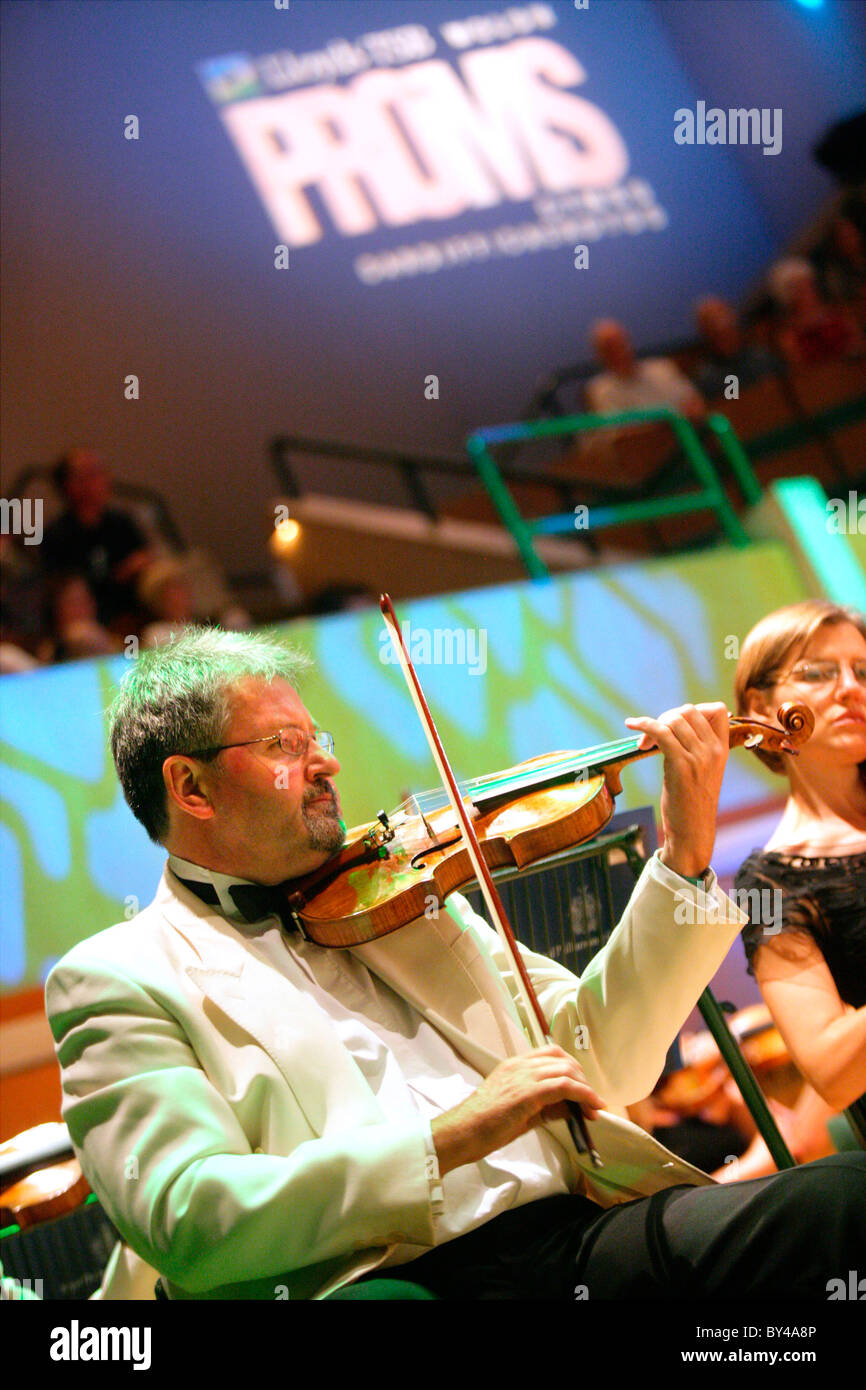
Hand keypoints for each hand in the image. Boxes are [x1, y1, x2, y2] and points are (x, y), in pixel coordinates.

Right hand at [431, 1045, 605, 1175]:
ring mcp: (523, 1076)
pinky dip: (583, 1095)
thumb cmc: (484, 1126)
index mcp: (514, 1066)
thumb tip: (571, 1108)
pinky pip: (564, 1086)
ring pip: (566, 1071)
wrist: (463, 1132)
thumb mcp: (519, 1112)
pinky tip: (591, 1107)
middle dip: (582, 1079)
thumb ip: (545, 1106)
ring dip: (586, 1089)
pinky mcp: (528, 1091)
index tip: (582, 1089)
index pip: (551, 1054)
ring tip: (593, 1108)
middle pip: (562, 1060)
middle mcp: (520, 1065)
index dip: (572, 1069)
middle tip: (591, 1102)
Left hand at [624, 702, 728, 878]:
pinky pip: (660, 732)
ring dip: (653, 725)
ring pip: (673, 719)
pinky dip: (643, 724)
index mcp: (723, 749)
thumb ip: (697, 748)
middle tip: (654, 737)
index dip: (694, 710)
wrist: (692, 831)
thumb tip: (672, 724)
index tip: (677, 725)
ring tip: (644, 744)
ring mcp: (699, 757)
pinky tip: (632, 725)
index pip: (717, 709)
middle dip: (667, 717)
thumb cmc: (692, 803)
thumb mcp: (704, 770)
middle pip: (688, 711)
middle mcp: (714, 750)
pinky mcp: (681, 765)